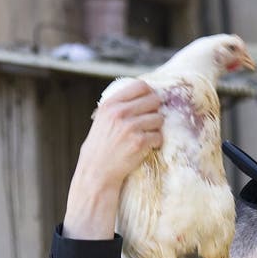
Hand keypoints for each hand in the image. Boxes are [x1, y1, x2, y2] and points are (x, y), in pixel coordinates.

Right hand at [63, 80, 163, 239]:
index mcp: (111, 104)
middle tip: (152, 121)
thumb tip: (144, 95)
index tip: (151, 102)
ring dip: (157, 128)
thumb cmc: (101, 147)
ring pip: (159, 119)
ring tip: (147, 136)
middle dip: (156, 110)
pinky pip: (159, 136)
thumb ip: (119, 107)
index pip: (140, 86)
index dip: (150, 93)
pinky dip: (156, 142)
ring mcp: (130, 127)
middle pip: (153, 100)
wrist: (97, 171)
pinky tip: (148, 146)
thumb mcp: (103, 120)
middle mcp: (120, 113)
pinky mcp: (139, 143)